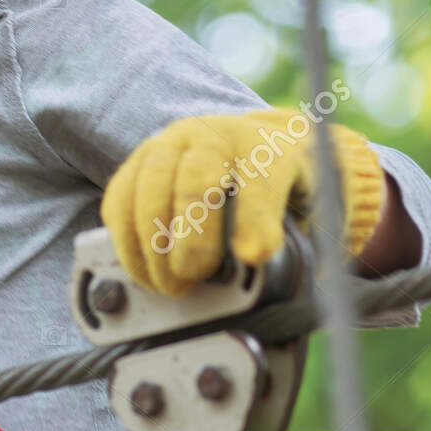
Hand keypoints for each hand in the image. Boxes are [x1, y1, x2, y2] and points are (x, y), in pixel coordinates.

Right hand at [99, 107, 384, 295]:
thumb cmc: (282, 190)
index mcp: (270, 148)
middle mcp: (217, 135)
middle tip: (191, 279)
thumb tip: (287, 295)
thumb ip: (303, 246)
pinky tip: (142, 266)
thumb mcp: (310, 211)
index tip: (253, 256)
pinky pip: (120, 194)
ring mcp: (173, 141)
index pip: (262, 179)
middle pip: (196, 180)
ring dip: (150, 243)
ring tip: (165, 283)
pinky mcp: (141, 157)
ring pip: (149, 186)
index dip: (255, 218)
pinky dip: (125, 235)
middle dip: (191, 238)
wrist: (256, 145)